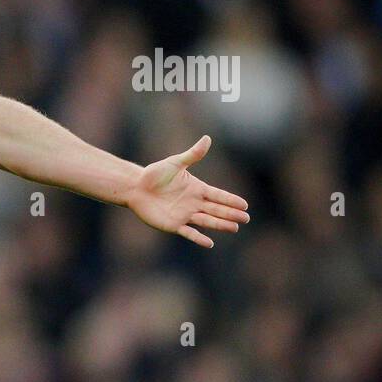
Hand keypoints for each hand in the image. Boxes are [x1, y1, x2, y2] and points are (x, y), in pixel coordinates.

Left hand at [124, 135, 248, 247]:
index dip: (231, 200)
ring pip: (207, 221)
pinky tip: (210, 243)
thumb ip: (192, 154)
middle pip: (216, 209)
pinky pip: (189, 232)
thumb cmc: (154, 174)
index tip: (245, 205)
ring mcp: (185, 215)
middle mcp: (194, 203)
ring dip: (220, 225)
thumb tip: (207, 138)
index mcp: (197, 189)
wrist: (135, 187)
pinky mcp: (173, 224)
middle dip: (231, 214)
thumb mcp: (175, 163)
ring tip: (235, 228)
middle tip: (246, 218)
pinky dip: (199, 238)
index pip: (218, 195)